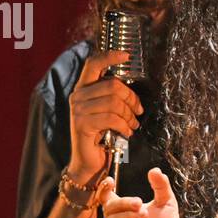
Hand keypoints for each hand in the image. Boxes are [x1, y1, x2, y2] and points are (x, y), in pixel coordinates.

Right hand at [67, 49, 144, 182]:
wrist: (89, 162)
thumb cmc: (102, 135)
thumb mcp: (107, 112)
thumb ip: (112, 96)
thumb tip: (130, 90)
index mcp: (83, 89)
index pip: (93, 64)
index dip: (109, 57)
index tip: (127, 55)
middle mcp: (78, 96)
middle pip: (113, 85)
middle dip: (132, 99)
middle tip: (139, 112)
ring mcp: (78, 110)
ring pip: (114, 102)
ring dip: (130, 116)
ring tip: (133, 125)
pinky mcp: (82, 124)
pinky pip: (112, 118)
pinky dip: (124, 126)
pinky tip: (127, 133)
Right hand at [97, 168, 182, 217]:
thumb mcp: (166, 201)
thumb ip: (161, 186)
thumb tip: (155, 170)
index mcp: (125, 209)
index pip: (105, 198)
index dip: (103, 189)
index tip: (110, 181)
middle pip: (108, 208)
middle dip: (123, 203)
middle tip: (139, 202)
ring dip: (129, 216)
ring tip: (145, 215)